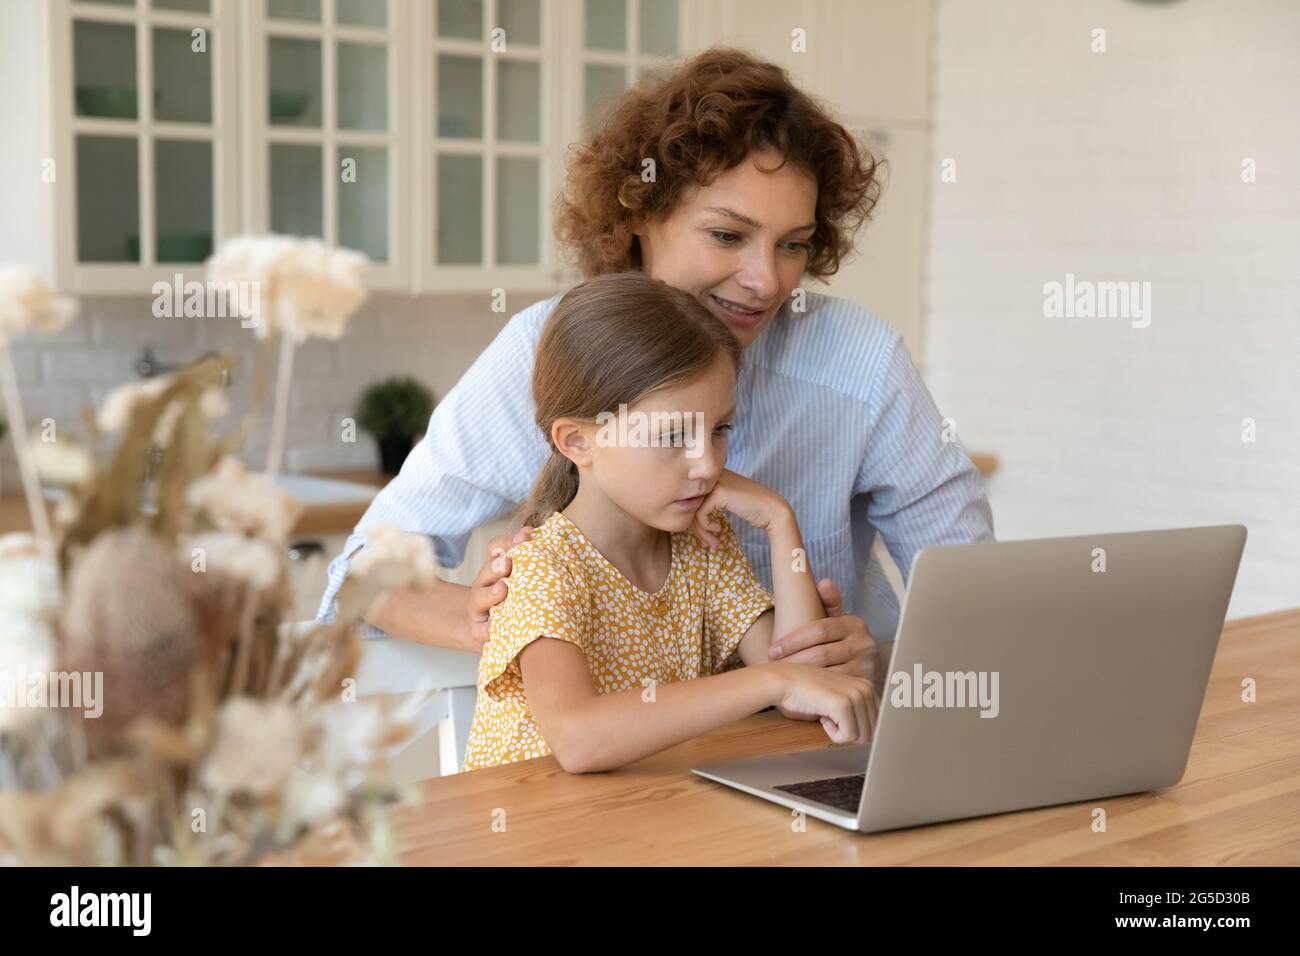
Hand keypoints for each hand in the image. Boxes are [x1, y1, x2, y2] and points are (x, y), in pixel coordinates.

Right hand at [467, 525, 532, 649]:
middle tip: (509, 563)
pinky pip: (481, 630)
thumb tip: (531, 533)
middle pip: (487, 571)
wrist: (495, 631)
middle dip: (498, 566)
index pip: (495, 548)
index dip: (508, 541)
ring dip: (491, 593)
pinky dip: (489, 628)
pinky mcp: (478, 630)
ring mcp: (478, 607)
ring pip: (480, 597)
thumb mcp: (521, 577)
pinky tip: (496, 626)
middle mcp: (483, 584)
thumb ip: (526, 558)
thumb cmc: (515, 600)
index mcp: (494, 568)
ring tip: (503, 589)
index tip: (526, 536)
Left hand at [690, 468, 790, 548]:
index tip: (704, 534)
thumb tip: (683, 516)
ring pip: (693, 510)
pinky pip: (700, 513)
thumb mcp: (725, 502)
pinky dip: (706, 527)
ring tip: (713, 541)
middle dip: (696, 527)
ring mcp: (715, 483)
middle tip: (707, 542)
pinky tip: (718, 530)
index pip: (691, 498)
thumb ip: (707, 503)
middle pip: (689, 504)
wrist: (772, 510)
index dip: (694, 519)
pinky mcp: (719, 492)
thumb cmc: (750, 508)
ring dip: (701, 531)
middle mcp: (711, 476)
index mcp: (712, 475)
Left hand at [771, 579, 880, 719]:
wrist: (868, 667)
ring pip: (826, 674)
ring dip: (801, 678)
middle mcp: (864, 644)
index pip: (819, 629)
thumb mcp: (838, 621)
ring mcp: (867, 666)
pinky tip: (797, 694)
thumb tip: (824, 582)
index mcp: (855, 624)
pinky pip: (833, 693)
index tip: (772, 650)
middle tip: (773, 666)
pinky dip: (814, 693)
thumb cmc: (842, 642)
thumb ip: (829, 603)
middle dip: (793, 660)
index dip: (793, 640)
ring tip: (781, 678)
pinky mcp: (864, 687)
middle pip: (821, 653)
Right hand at [771, 662, 878, 743]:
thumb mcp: (839, 699)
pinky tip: (822, 718)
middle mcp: (866, 689)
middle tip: (831, 720)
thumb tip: (871, 736)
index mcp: (867, 687)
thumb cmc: (806, 692)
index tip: (840, 720)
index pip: (878, 723)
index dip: (857, 729)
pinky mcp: (843, 704)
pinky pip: (847, 736)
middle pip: (872, 732)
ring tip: (827, 717)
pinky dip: (833, 734)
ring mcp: (856, 695)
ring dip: (841, 734)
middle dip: (850, 733)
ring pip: (861, 737)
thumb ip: (858, 713)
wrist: (784, 681)